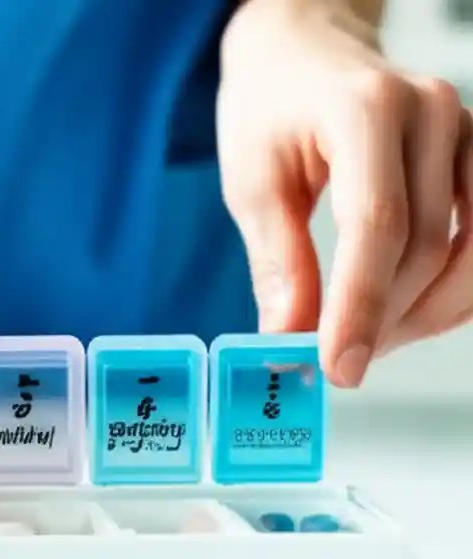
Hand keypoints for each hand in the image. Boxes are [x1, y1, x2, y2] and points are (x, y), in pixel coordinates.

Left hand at [218, 0, 471, 386]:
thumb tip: (288, 339)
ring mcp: (465, 131)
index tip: (337, 366)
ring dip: (422, 316)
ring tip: (367, 344)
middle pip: (424, 246)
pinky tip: (403, 316)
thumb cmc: (271, 107)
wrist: (302, 49)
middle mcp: (431, 113)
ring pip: (468, 252)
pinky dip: (447, 290)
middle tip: (336, 363)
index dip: (359, 307)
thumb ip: (276, 260)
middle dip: (382, 319)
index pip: (376, 226)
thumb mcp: (252, 180)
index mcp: (364, 110)